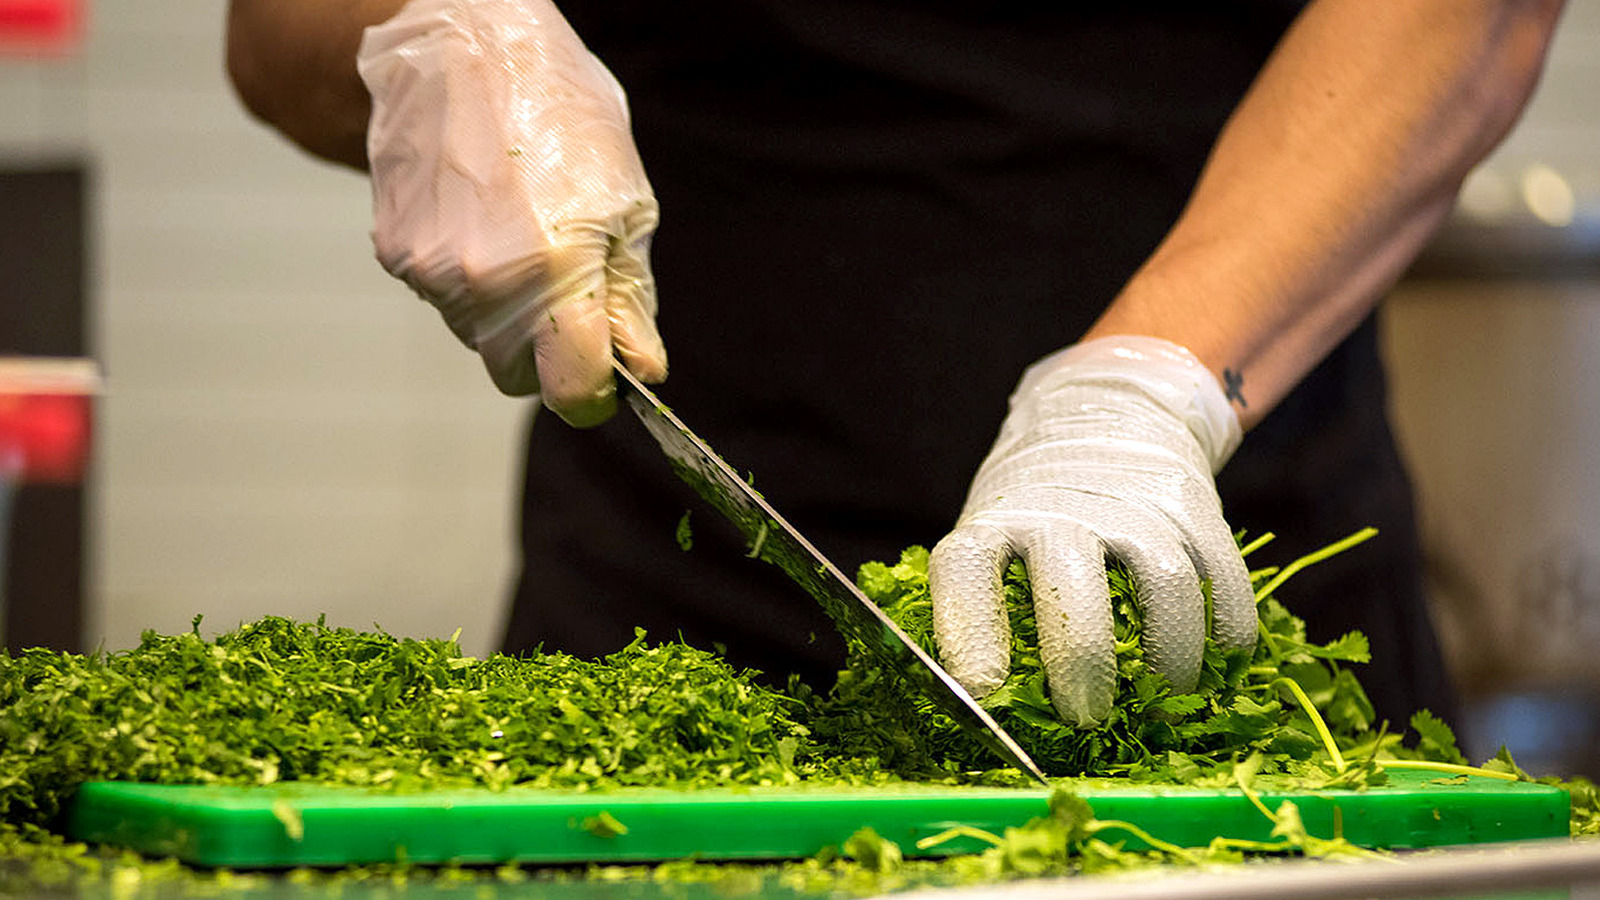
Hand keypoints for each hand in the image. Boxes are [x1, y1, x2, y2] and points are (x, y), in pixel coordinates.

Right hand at [356, 0, 664, 424]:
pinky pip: (442, 297)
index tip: (606, 378)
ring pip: (478, 336)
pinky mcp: (395, 254)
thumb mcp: (625, 199)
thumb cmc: (557, 111)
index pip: (571, 392)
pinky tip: (478, 213)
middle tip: (566, 284)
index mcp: (555, 272)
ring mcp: (432, 272)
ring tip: (518, 227)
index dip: (594, 394)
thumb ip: (629, 297)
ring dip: (505, 307)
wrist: (457, 46)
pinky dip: (465, 275)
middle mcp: (484, 284)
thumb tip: (642, 369)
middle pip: (518, 376)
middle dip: (548, 351)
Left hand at [929, 336, 1256, 725]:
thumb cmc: (1037, 511)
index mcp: (996, 521)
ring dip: (1169, 661)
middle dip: (1081, 664)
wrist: (1104, 414)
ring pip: (1163, 586)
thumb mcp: (996, 539)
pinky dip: (1227, 632)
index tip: (981, 691)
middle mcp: (1059, 508)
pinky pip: (1220, 576)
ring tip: (1160, 708)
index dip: (970, 633)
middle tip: (1084, 719)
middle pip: (1070, 589)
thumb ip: (995, 609)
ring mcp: (1130, 504)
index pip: (969, 572)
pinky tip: (1219, 669)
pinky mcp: (1191, 504)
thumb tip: (991, 710)